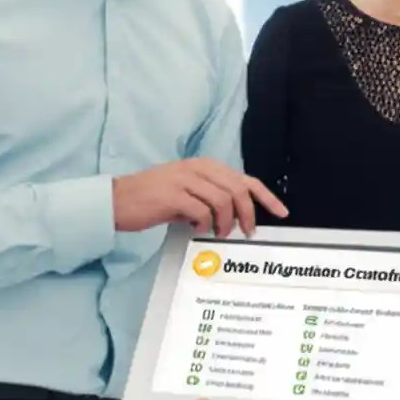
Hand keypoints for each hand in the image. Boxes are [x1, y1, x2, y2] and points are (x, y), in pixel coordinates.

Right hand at [113, 158, 286, 236]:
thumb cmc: (151, 199)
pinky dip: (204, 224)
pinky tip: (195, 228)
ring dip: (225, 223)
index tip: (281, 211)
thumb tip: (234, 217)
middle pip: (238, 190)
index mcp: (203, 166)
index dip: (266, 196)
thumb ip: (209, 199)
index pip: (243, 179)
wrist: (118, 200)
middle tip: (246, 232)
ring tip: (217, 233)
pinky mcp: (172, 195)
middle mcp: (197, 169)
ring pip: (223, 200)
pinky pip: (202, 211)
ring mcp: (185, 180)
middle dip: (248, 214)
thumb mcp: (186, 193)